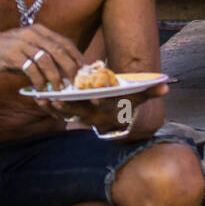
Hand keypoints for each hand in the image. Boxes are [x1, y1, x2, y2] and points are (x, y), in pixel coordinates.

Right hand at [0, 24, 84, 90]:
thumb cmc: (10, 53)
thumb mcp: (30, 48)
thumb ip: (45, 55)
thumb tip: (66, 70)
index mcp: (40, 30)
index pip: (64, 42)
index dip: (76, 56)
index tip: (84, 70)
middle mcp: (33, 34)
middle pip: (58, 50)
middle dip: (69, 67)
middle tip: (75, 82)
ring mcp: (22, 43)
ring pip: (46, 60)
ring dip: (55, 76)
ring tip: (58, 88)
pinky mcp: (12, 54)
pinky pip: (31, 69)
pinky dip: (38, 80)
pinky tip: (41, 89)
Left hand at [39, 84, 168, 128]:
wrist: (114, 119)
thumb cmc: (126, 103)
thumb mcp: (138, 97)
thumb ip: (151, 91)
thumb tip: (167, 86)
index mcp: (107, 110)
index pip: (104, 107)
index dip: (98, 102)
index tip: (93, 96)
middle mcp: (93, 116)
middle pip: (79, 112)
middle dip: (69, 106)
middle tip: (58, 99)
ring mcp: (80, 117)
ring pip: (64, 114)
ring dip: (53, 108)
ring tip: (42, 98)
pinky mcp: (70, 115)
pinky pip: (57, 112)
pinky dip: (48, 107)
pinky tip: (37, 98)